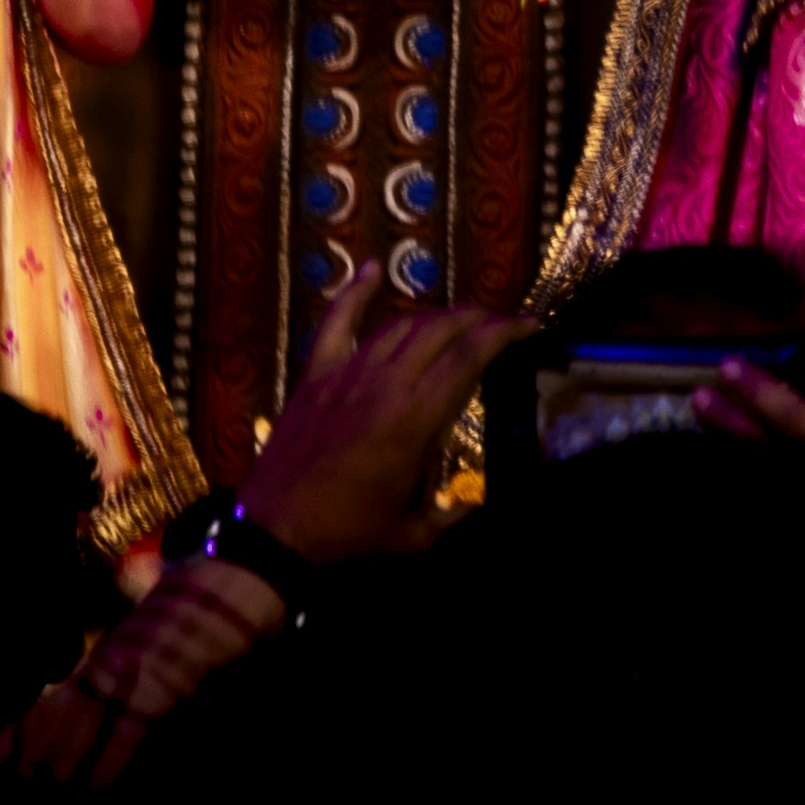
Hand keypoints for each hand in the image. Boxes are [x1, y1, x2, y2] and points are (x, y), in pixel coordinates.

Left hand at [237, 290, 526, 570]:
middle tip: (501, 323)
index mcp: (415, 418)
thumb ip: (451, 515)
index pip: (470, 356)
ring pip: (401, 325)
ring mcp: (347, 373)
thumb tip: (477, 502)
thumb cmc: (346, 533)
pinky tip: (371, 270)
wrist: (273, 529)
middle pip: (442, 329)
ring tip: (459, 319)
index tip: (531, 325)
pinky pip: (336, 323)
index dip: (505, 333)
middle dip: (479, 318)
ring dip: (436, 315)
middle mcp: (385, 383)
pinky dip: (354, 293)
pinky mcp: (315, 375)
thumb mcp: (411, 535)